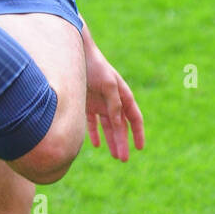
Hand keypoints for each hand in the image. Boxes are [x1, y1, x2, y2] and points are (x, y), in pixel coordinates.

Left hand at [81, 22, 144, 161]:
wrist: (75, 54)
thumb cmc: (95, 66)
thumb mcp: (108, 85)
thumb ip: (114, 104)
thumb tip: (119, 123)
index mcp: (123, 95)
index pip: (134, 118)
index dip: (138, 133)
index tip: (139, 148)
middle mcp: (113, 100)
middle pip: (120, 126)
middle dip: (122, 142)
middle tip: (122, 160)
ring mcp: (99, 102)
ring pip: (107, 126)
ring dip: (111, 140)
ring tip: (114, 155)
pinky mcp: (86, 103)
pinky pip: (92, 122)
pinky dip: (94, 133)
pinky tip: (95, 144)